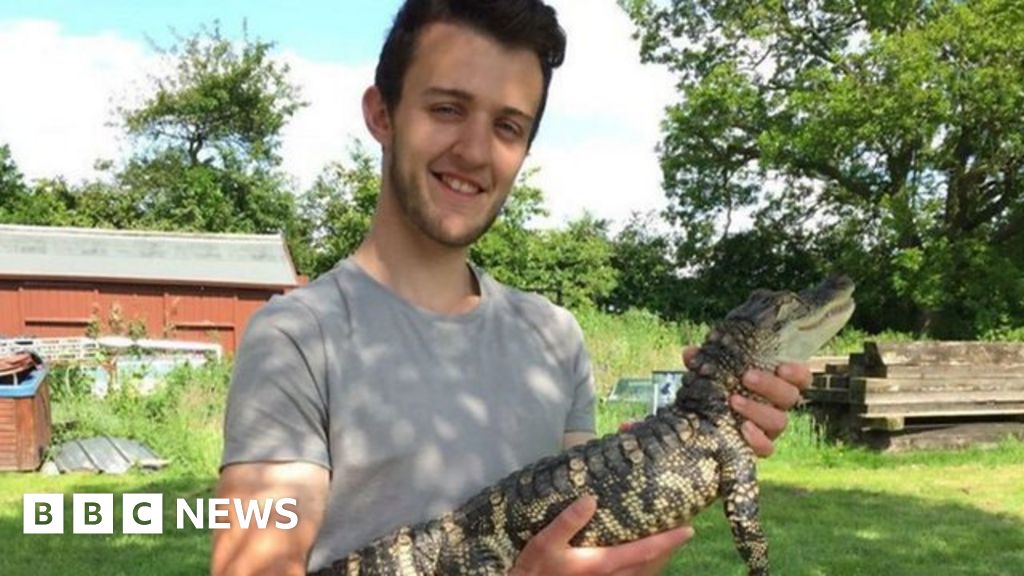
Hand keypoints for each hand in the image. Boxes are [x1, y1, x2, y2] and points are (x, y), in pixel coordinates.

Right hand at [511, 495, 692, 575]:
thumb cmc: (535, 568)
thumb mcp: (545, 542)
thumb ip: (568, 521)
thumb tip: (591, 498)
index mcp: (603, 563)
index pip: (645, 551)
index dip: (668, 540)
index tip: (688, 529)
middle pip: (651, 566)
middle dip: (668, 551)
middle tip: (680, 532)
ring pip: (642, 575)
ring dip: (657, 561)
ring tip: (663, 543)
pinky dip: (641, 569)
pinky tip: (636, 560)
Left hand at [683, 347, 811, 457]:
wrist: (701, 425)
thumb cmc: (715, 391)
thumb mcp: (710, 373)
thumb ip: (705, 362)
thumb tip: (690, 353)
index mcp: (774, 384)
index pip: (801, 378)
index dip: (797, 373)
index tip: (782, 368)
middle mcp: (777, 406)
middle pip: (790, 397)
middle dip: (771, 386)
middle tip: (747, 377)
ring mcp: (770, 429)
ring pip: (780, 421)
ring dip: (758, 410)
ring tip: (734, 401)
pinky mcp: (759, 448)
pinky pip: (767, 448)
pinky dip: (757, 439)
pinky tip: (743, 429)